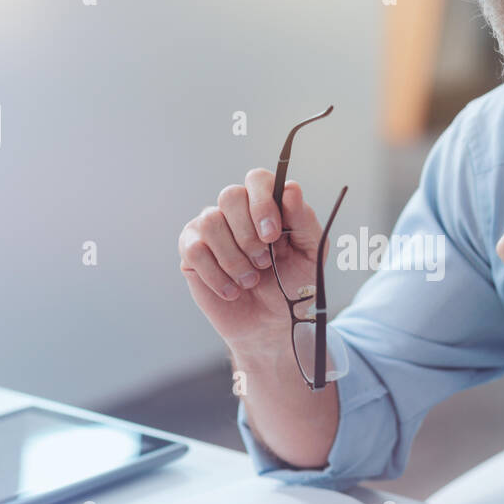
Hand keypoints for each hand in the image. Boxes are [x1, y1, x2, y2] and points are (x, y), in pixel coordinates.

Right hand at [178, 170, 326, 350]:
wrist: (273, 324)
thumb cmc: (293, 285)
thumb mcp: (311, 254)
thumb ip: (304, 220)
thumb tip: (290, 189)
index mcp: (267, 204)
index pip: (257, 179)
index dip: (262, 202)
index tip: (272, 235)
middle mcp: (237, 211)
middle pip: (230, 195)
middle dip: (248, 234)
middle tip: (264, 263)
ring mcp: (211, 229)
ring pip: (211, 222)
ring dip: (234, 258)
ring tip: (251, 280)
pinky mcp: (192, 252)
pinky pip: (195, 250)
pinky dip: (218, 275)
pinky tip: (233, 290)